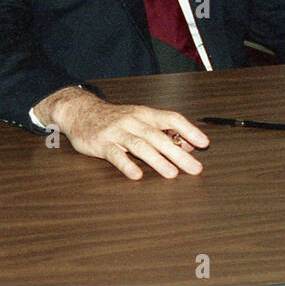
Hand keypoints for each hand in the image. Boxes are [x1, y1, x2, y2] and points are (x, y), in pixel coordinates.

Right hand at [33, 87, 209, 180]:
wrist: (80, 111)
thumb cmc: (115, 119)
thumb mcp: (140, 120)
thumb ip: (163, 131)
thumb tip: (188, 145)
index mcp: (145, 114)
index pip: (171, 118)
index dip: (189, 130)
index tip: (204, 143)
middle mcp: (133, 121)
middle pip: (159, 136)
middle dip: (179, 153)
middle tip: (195, 168)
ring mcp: (117, 132)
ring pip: (140, 145)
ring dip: (157, 160)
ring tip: (172, 173)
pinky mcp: (101, 144)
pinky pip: (115, 155)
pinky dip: (126, 165)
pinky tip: (136, 175)